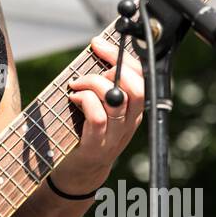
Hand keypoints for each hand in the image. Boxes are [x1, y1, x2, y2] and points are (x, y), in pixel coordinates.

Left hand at [54, 36, 145, 189]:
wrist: (79, 173)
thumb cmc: (85, 132)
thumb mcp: (100, 106)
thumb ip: (101, 85)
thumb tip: (92, 52)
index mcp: (133, 109)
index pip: (141, 76)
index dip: (122, 55)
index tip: (99, 44)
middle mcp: (129, 122)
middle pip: (136, 87)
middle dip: (113, 67)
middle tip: (91, 67)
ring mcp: (115, 135)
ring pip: (117, 99)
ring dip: (93, 84)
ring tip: (77, 84)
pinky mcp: (96, 145)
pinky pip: (98, 117)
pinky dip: (85, 101)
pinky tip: (74, 98)